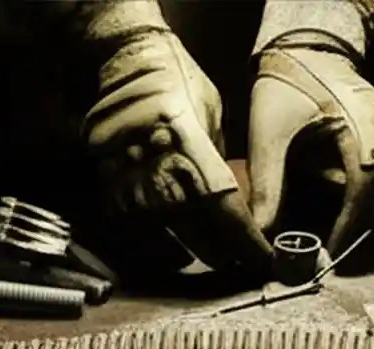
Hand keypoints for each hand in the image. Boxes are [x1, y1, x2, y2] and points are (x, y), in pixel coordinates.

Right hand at [84, 30, 271, 274]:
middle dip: (225, 252)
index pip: (229, 219)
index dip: (249, 246)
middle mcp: (161, 185)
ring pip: (171, 248)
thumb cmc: (176, 81)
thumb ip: (219, 163)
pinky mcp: (109, 197)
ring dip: (193, 251)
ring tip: (211, 251)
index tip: (265, 261)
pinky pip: (140, 237)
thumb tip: (234, 197)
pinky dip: (161, 244)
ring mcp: (131, 195)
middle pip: (204, 242)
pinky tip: (174, 243)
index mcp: (193, 161)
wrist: (120, 62)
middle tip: (238, 255)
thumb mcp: (213, 117)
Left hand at [248, 44, 373, 254]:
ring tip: (338, 238)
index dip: (348, 226)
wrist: (306, 49)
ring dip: (368, 217)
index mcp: (361, 124)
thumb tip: (262, 236)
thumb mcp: (269, 136)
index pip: (364, 187)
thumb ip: (267, 187)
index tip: (330, 254)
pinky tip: (347, 212)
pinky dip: (373, 199)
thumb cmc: (285, 85)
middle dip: (360, 229)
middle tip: (332, 254)